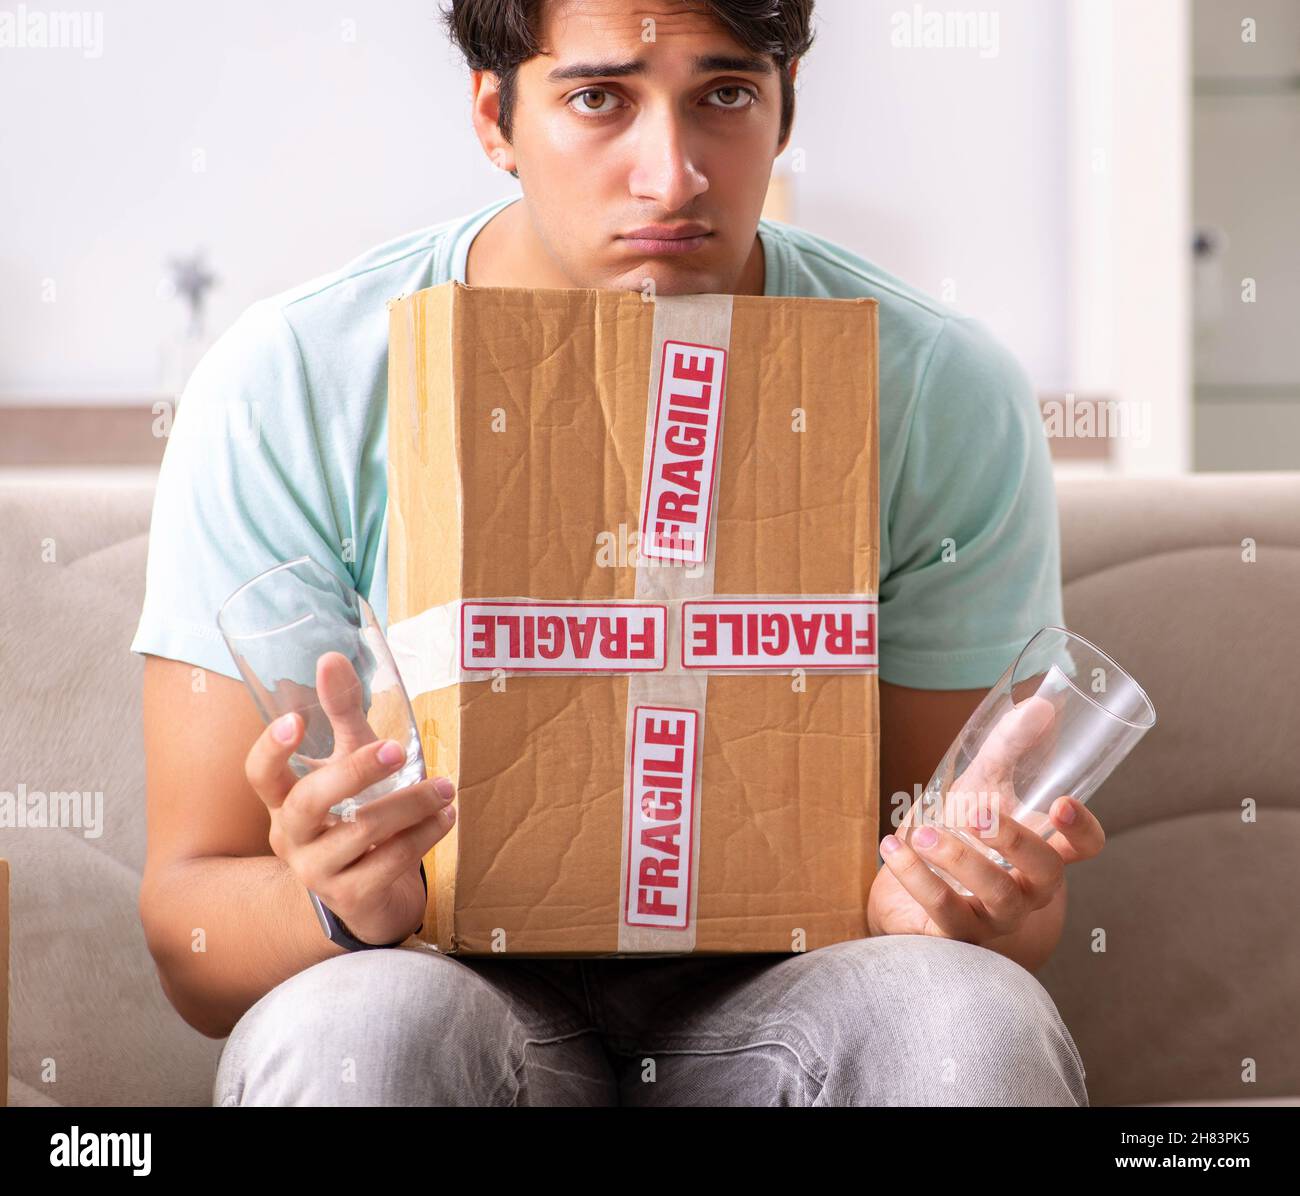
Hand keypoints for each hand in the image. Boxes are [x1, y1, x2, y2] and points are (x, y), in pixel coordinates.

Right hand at [243, 651, 455, 945]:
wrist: (371, 895)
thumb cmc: (356, 813)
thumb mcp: (349, 760)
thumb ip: (341, 713)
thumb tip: (330, 657)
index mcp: (283, 800)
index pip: (258, 775)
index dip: (271, 750)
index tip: (294, 719)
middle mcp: (291, 837)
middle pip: (308, 804)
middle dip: (355, 772)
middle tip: (397, 749)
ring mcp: (317, 872)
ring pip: (361, 833)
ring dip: (411, 804)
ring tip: (445, 787)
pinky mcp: (351, 898)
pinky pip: (388, 863)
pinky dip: (423, 836)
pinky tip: (446, 817)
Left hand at [867, 696, 1104, 943]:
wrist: (907, 889)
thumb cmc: (956, 835)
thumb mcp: (979, 785)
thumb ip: (1008, 747)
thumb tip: (1040, 704)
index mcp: (1042, 850)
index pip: (1086, 848)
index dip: (1083, 830)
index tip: (1063, 801)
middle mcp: (1028, 889)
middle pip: (1047, 874)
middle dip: (1015, 841)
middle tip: (977, 812)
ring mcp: (996, 917)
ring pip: (998, 897)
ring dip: (960, 859)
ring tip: (925, 831)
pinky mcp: (957, 935)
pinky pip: (945, 913)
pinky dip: (916, 878)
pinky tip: (893, 847)